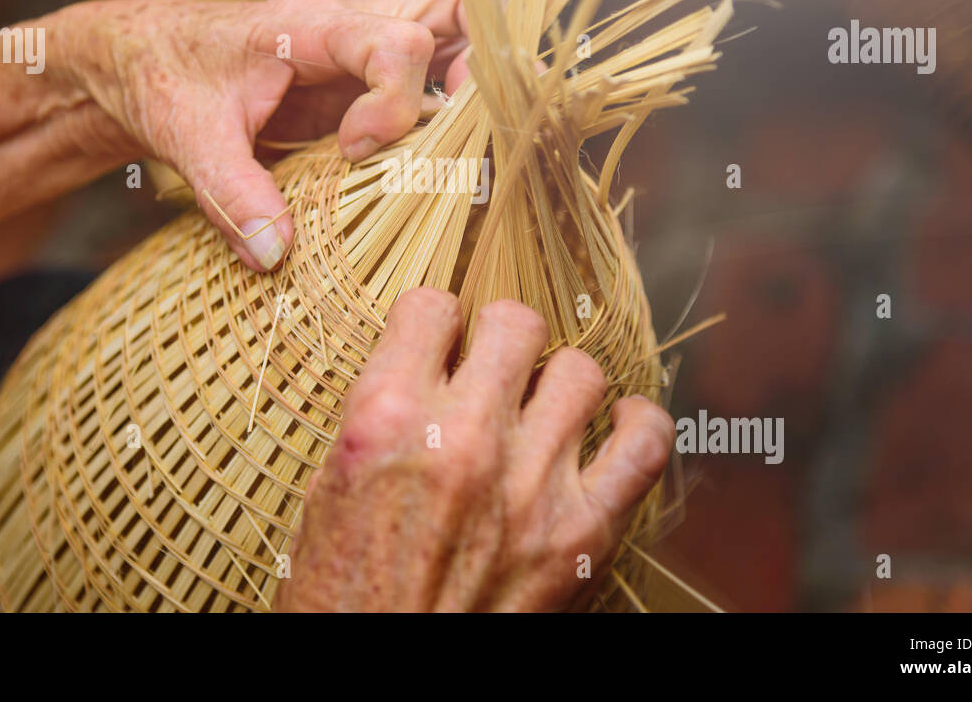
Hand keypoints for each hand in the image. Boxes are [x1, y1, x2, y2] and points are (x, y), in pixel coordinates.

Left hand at [48, 0, 472, 271]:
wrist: (140, 57)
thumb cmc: (162, 77)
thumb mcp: (187, 139)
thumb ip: (233, 194)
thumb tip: (277, 253)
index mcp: (309, 26)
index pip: (397, 41)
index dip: (393, 104)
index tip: (352, 149)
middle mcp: (349, 23)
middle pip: (455, 1)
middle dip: (480, 59)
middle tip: (455, 124)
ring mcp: (363, 47)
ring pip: (455, 28)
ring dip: (473, 81)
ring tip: (455, 142)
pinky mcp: (364, 76)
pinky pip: (432, 72)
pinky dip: (450, 107)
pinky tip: (434, 155)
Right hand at [272, 288, 674, 611]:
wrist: (383, 683)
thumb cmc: (345, 600)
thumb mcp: (325, 492)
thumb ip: (379, 419)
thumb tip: (424, 371)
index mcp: (387, 419)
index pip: (432, 307)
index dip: (436, 323)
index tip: (440, 344)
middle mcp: (464, 438)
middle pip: (516, 322)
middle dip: (502, 341)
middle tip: (492, 373)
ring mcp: (532, 483)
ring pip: (581, 370)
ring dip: (559, 382)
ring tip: (543, 407)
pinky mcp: (583, 534)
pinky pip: (645, 443)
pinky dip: (639, 424)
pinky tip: (618, 423)